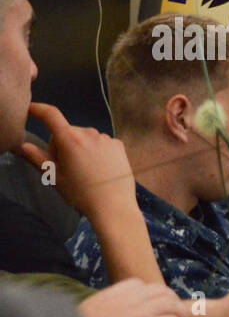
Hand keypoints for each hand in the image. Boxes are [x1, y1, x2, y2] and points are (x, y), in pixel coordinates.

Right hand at [19, 103, 136, 222]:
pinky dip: (97, 151)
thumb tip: (22, 145)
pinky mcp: (119, 145)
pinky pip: (101, 143)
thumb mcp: (54, 177)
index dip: (38, 109)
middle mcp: (89, 133)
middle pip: (67, 132)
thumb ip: (37, 158)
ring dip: (80, 148)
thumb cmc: (80, 193)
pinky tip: (101, 169)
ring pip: (85, 138)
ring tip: (86, 171)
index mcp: (70, 139)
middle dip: (62, 145)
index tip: (31, 109)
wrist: (114, 207)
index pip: (51, 115)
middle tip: (66, 167)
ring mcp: (107, 138)